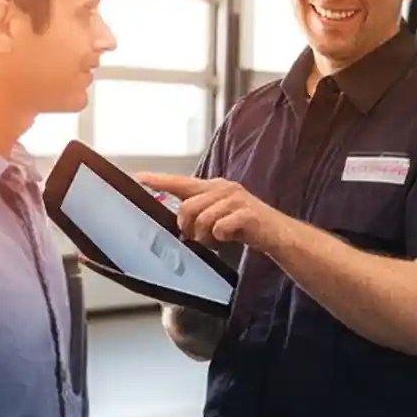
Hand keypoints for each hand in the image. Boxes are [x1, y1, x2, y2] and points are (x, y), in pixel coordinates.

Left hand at [135, 173, 291, 252]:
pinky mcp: (248, 213)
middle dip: (189, 227)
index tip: (137, 178)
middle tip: (200, 236)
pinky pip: (219, 228)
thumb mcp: (218, 217)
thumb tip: (179, 227)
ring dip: (206, 236)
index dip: (158, 181)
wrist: (279, 233)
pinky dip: (221, 237)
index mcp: (214, 187)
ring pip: (202, 220)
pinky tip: (231, 237)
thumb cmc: (246, 226)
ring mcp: (237, 199)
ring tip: (218, 238)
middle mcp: (224, 188)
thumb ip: (198, 215)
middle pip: (187, 207)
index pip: (180, 182)